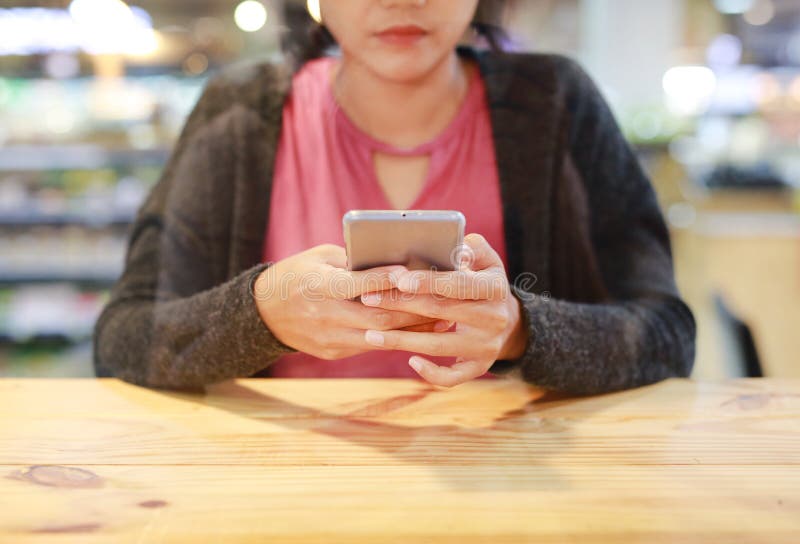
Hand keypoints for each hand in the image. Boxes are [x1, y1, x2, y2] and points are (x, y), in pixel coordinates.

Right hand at [253, 244, 446, 359]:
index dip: (386, 280)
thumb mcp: (320, 258)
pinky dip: (397, 338)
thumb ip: (353, 262)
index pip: (357, 284)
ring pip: (379, 338)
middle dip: (413, 311)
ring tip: (443, 318)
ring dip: (413, 329)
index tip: (413, 273)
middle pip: (377, 318)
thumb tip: (394, 262)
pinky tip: (420, 331)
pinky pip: (371, 346)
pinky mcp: (334, 352)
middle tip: (444, 301)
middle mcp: (325, 316)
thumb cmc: (297, 274)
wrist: (265, 313)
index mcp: (318, 286)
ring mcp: (330, 338)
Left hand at [360, 233, 526, 386]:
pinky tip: (410, 361)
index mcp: (495, 288)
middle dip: (401, 305)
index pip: (458, 284)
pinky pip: (453, 377)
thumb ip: (471, 248)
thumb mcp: (486, 260)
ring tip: (370, 334)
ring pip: (439, 345)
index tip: (398, 279)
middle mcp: (493, 318)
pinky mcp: (479, 367)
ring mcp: (486, 346)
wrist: (509, 322)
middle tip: (368, 299)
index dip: (428, 282)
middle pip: (440, 312)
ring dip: (402, 340)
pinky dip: (432, 372)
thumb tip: (455, 250)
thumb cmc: (483, 282)